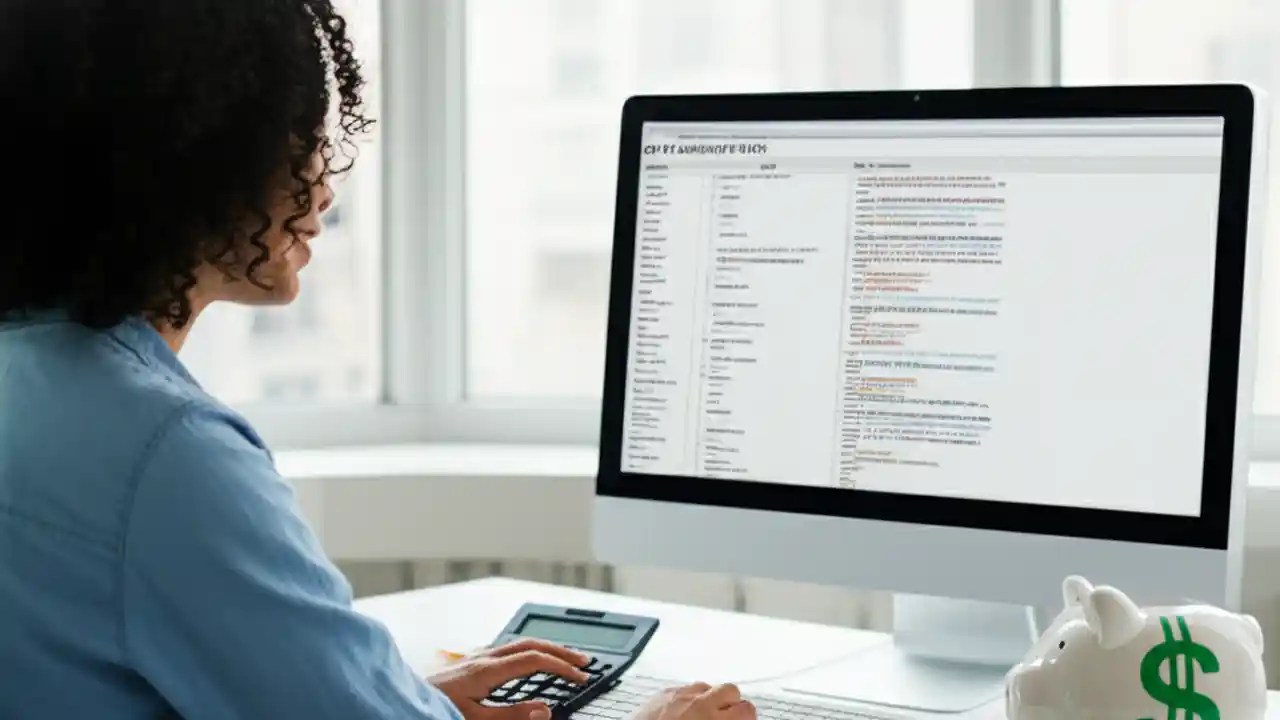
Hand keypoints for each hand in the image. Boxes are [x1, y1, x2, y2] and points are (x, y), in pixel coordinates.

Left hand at [427, 639, 591, 719]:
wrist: (397, 703)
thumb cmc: (434, 711)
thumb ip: (511, 715)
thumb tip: (545, 710)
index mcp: (487, 669)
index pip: (535, 659)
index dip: (561, 667)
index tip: (581, 677)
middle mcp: (482, 657)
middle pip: (530, 644)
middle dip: (560, 650)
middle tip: (584, 661)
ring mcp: (474, 658)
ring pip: (518, 644)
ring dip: (545, 648)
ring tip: (563, 658)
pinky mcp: (468, 663)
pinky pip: (506, 649)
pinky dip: (527, 651)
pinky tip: (527, 661)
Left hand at [629, 682, 755, 719]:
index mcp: (714, 719)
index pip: (746, 709)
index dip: (748, 717)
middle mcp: (699, 703)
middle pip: (730, 690)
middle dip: (731, 704)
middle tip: (727, 718)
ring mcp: (680, 695)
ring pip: (706, 686)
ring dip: (709, 698)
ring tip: (703, 715)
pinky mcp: (662, 693)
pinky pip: (683, 688)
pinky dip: (688, 698)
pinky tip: (682, 712)